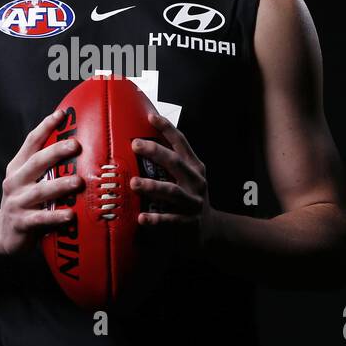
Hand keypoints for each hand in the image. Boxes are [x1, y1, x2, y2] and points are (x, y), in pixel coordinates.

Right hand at [0, 109, 83, 257]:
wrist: (2, 233)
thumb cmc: (25, 202)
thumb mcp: (29, 181)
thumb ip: (47, 167)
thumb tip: (79, 146)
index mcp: (18, 167)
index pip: (31, 142)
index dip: (45, 127)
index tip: (61, 114)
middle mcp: (14, 182)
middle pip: (36, 162)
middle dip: (56, 151)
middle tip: (76, 145)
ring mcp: (16, 203)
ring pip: (40, 191)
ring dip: (60, 185)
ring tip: (78, 181)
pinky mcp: (21, 224)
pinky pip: (40, 219)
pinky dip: (56, 217)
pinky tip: (70, 214)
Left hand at [129, 112, 218, 252]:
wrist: (211, 229)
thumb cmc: (190, 198)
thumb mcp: (187, 178)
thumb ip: (169, 164)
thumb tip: (141, 144)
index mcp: (195, 167)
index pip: (182, 143)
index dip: (167, 129)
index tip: (151, 116)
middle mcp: (196, 182)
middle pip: (176, 163)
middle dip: (156, 151)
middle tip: (136, 144)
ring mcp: (193, 203)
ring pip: (172, 191)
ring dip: (152, 186)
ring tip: (133, 183)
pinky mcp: (189, 223)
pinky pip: (171, 220)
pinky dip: (156, 219)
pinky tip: (141, 217)